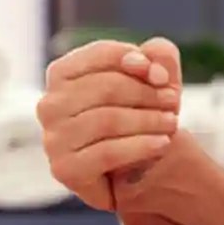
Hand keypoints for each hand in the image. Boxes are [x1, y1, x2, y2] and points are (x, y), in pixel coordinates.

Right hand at [37, 38, 182, 209]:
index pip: (100, 55)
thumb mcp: (153, 80)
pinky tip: (163, 144)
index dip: (135, 60)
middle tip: (173, 101)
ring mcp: (54, 138)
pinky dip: (141, 146)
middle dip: (146, 93)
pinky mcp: (65, 169)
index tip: (163, 76)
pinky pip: (108, 152)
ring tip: (172, 123)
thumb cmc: (139, 115)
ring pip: (107, 120)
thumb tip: (152, 61)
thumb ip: (158, 57)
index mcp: (62, 74)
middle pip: (106, 88)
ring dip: (148, 120)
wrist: (135, 169)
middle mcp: (50, 105)